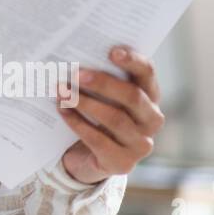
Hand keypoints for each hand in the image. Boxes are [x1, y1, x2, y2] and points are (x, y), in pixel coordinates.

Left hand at [56, 46, 163, 184]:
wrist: (87, 157)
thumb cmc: (95, 115)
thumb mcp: (102, 96)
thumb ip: (98, 78)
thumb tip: (74, 56)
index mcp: (150, 96)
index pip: (147, 73)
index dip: (133, 61)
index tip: (111, 51)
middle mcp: (151, 120)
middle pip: (132, 96)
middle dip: (103, 83)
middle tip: (75, 74)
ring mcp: (140, 144)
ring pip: (115, 119)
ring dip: (85, 103)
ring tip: (62, 92)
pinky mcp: (122, 163)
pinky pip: (98, 140)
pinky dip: (77, 123)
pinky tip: (62, 111)